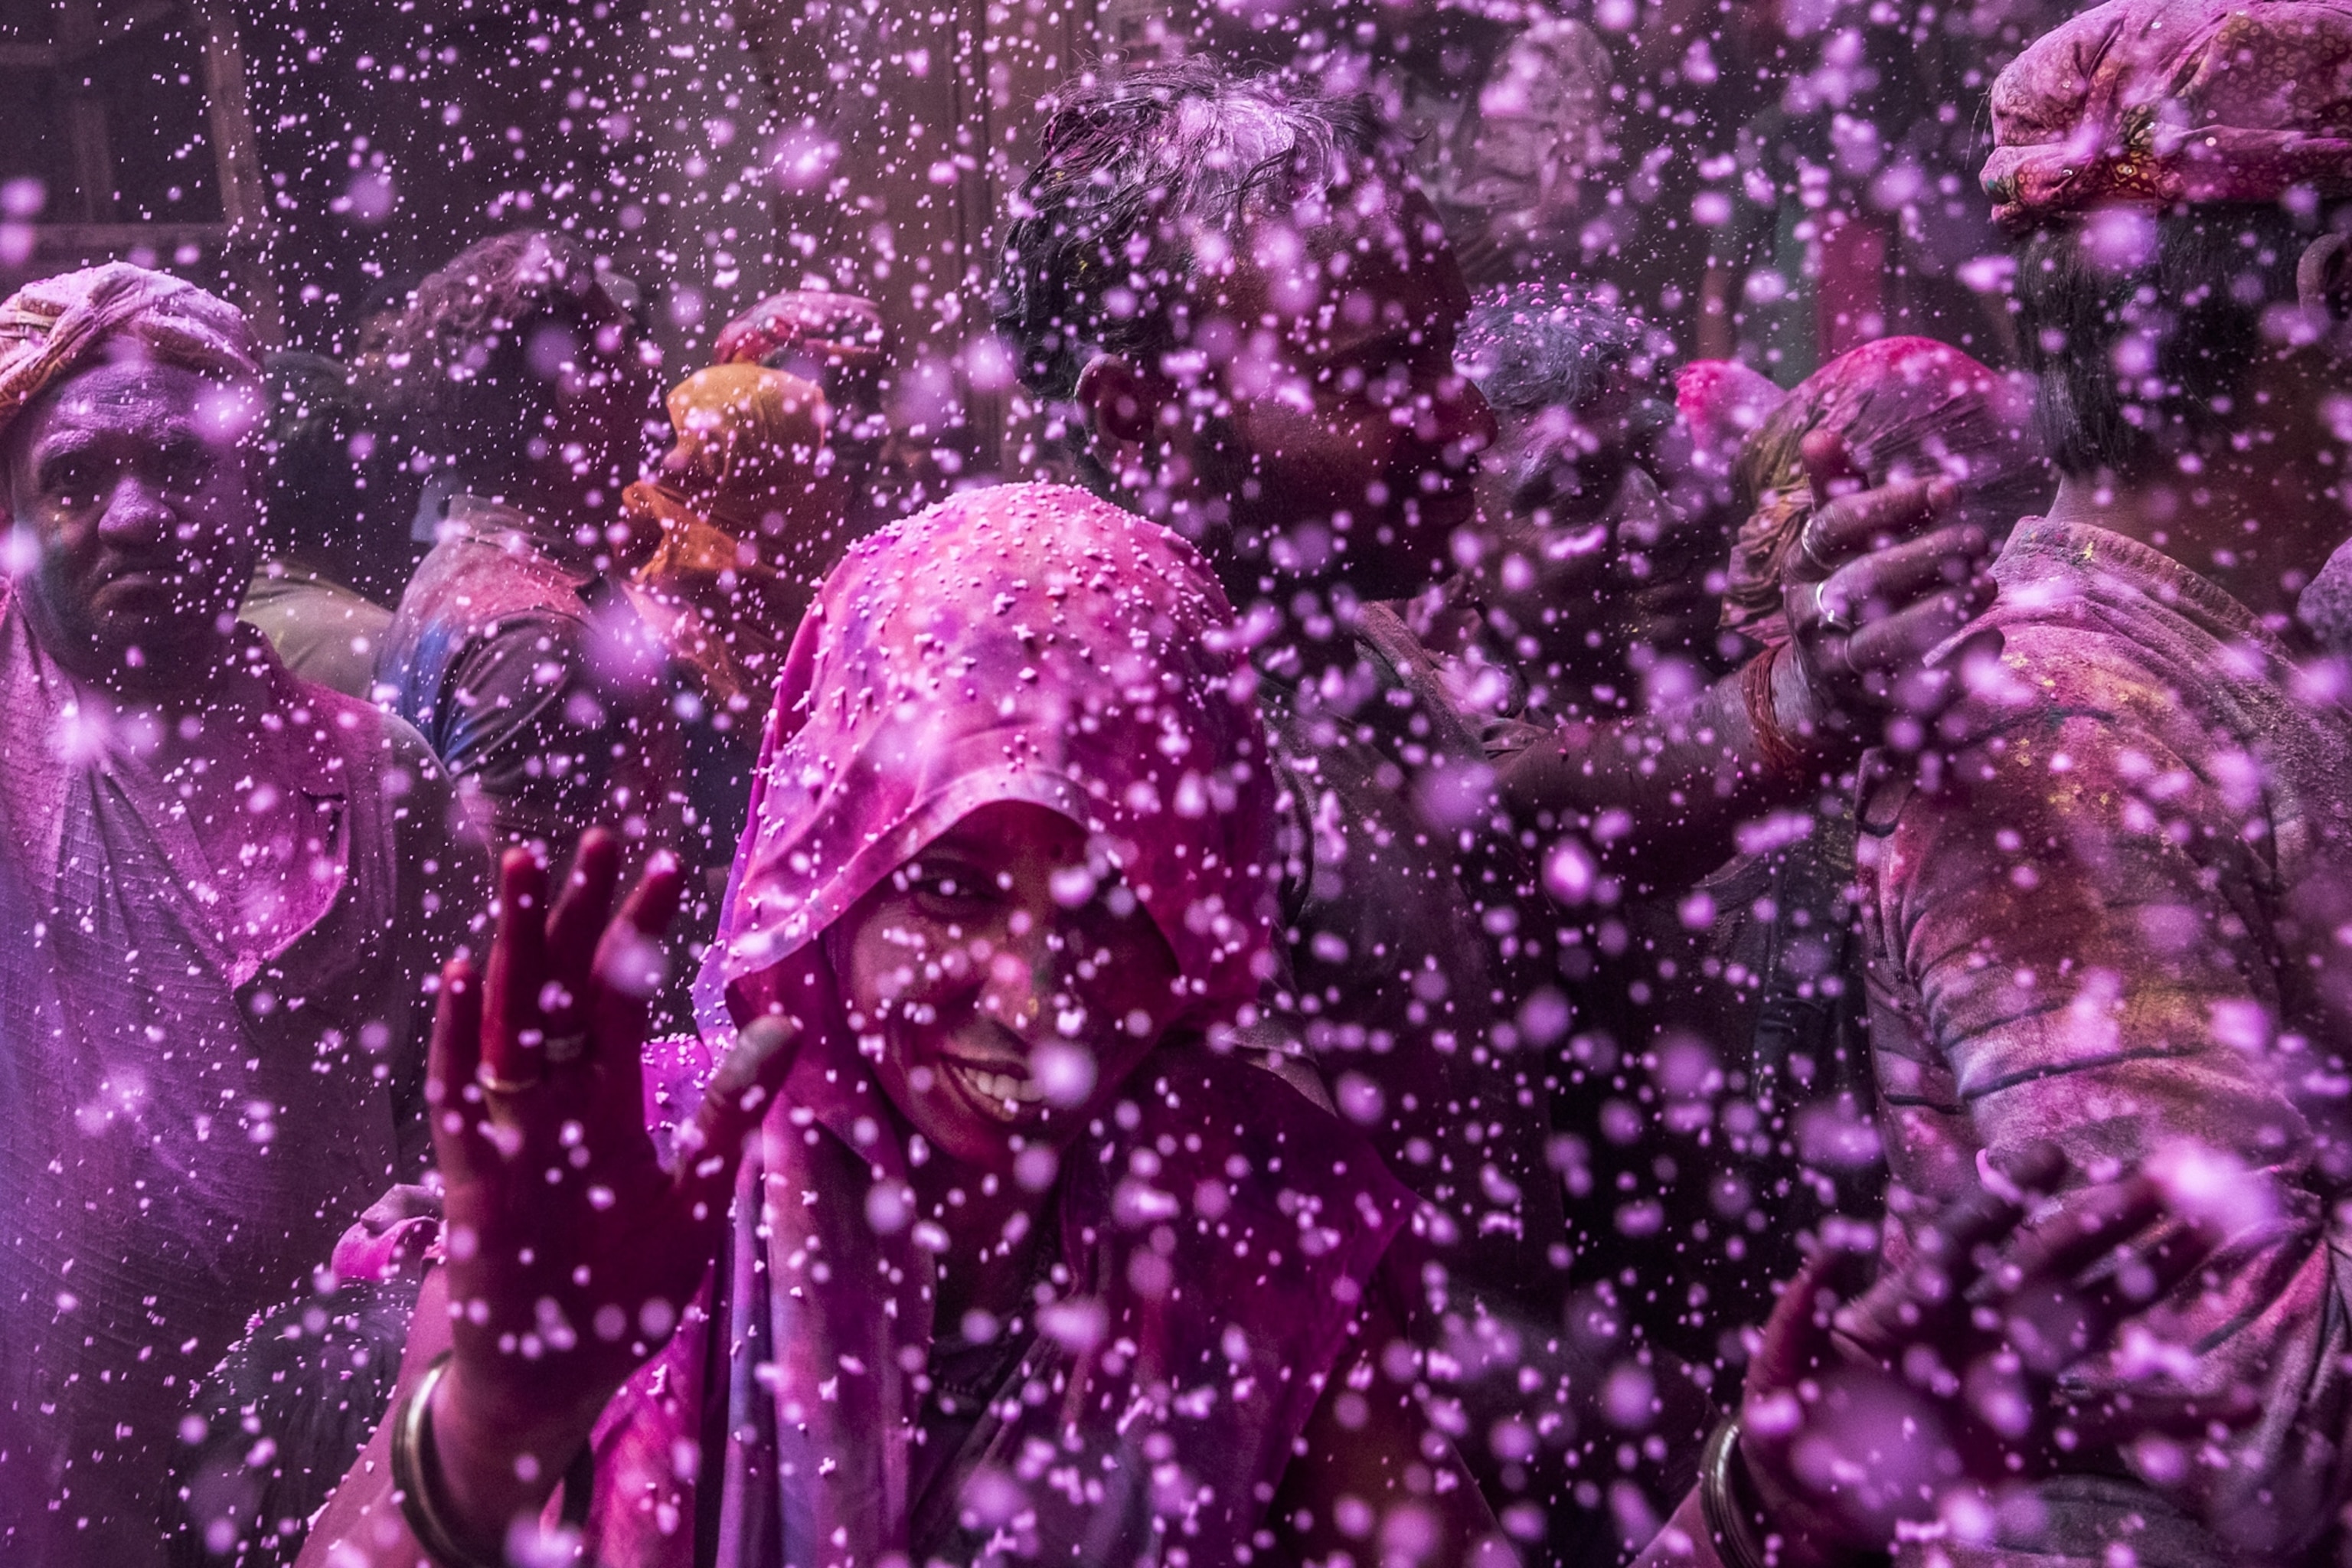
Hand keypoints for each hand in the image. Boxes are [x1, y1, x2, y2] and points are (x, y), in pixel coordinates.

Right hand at [422, 829, 798, 1545]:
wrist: (553, 1378)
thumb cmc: (620, 1289)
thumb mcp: (697, 1194)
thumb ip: (731, 1111)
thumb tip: (785, 1027)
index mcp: (605, 1101)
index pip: (619, 994)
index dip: (637, 930)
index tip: (665, 862)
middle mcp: (553, 1103)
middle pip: (560, 987)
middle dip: (574, 911)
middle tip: (597, 835)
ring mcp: (507, 1135)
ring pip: (508, 1020)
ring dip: (514, 943)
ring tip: (523, 868)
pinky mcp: (473, 1181)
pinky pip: (457, 1099)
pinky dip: (455, 1039)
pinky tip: (459, 976)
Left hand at [1734, 1146, 2231, 1561]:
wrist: (1813, 1505)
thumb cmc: (1788, 1429)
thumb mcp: (1779, 1373)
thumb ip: (1801, 1314)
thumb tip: (1822, 1247)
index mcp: (1910, 1300)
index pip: (1961, 1235)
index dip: (2001, 1194)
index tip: (2048, 1158)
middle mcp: (1973, 1327)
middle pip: (2047, 1259)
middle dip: (2103, 1218)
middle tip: (2164, 1178)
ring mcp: (2012, 1380)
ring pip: (2093, 1320)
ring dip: (2150, 1281)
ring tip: (2207, 1238)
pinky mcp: (2035, 1443)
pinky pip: (2112, 1425)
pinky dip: (2173, 1416)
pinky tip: (2232, 1402)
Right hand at [1777, 431, 2003, 746]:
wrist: (1818, 698)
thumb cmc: (1840, 598)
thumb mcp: (1830, 548)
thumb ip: (1835, 493)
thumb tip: (1820, 434)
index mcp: (1801, 570)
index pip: (1834, 529)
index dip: (1889, 505)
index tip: (1948, 488)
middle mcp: (1813, 619)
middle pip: (1864, 584)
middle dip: (1924, 558)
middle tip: (1978, 537)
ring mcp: (1840, 669)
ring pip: (1885, 643)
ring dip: (1940, 612)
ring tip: (1987, 582)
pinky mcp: (1873, 711)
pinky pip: (1917, 694)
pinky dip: (1958, 668)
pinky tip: (1994, 640)